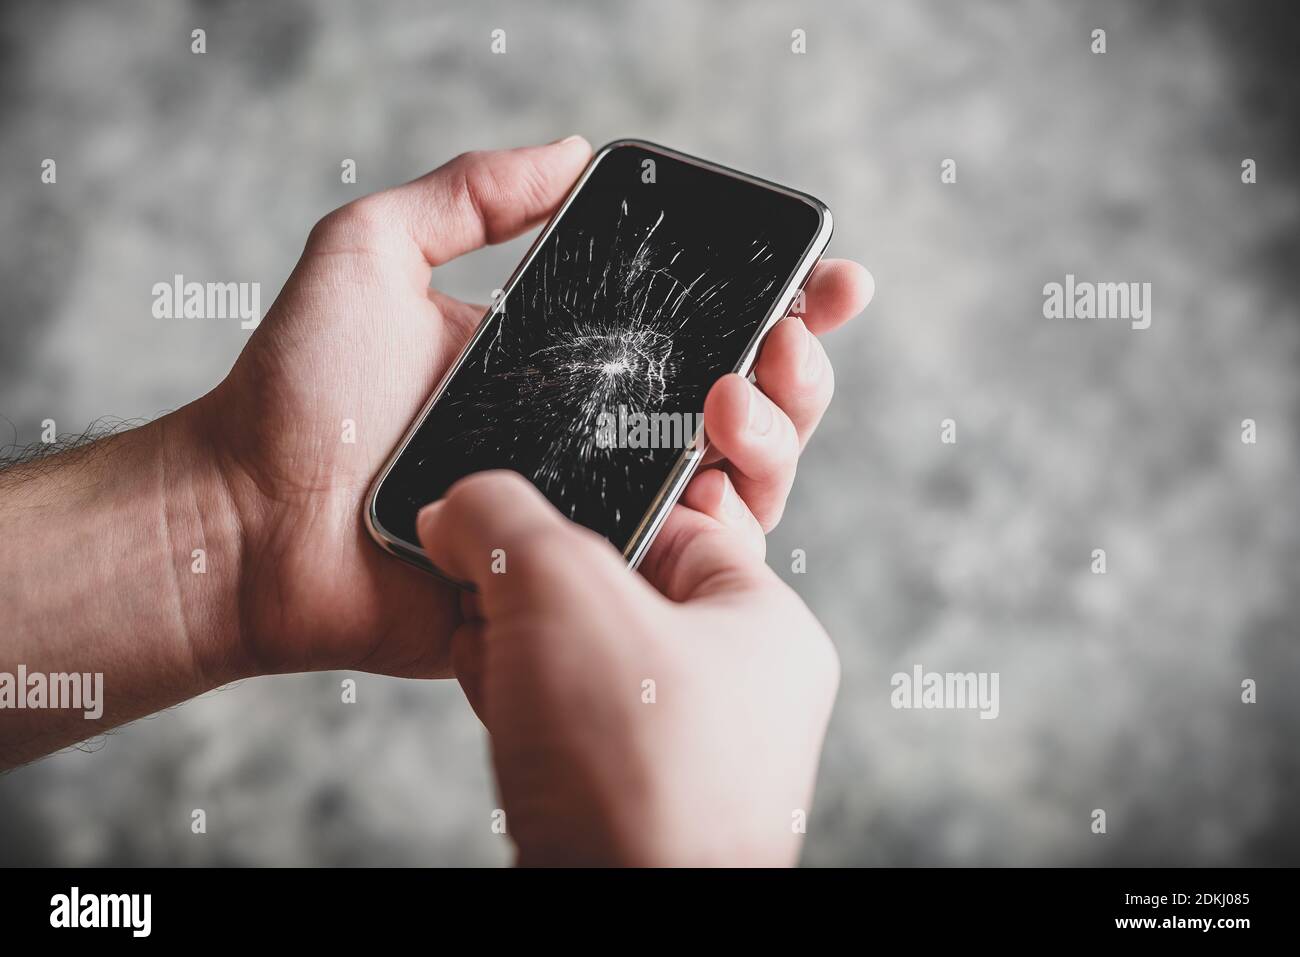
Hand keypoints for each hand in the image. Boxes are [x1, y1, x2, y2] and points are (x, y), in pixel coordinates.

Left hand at [188, 138, 871, 679]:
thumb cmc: (299, 392)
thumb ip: (468, 192)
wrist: (251, 524)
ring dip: (778, 436)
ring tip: (755, 392)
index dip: (772, 302)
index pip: (692, 328)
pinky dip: (726, 527)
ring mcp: (594, 514)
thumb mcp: (372, 251)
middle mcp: (595, 437)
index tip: (826, 277)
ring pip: (735, 486)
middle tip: (796, 334)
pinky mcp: (582, 586)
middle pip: (741, 408)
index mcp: (566, 364)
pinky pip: (681, 567)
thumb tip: (573, 149)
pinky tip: (726, 481)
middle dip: (798, 367)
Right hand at [418, 470, 838, 865]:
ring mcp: (688, 758)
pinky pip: (571, 730)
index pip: (677, 523)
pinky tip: (489, 698)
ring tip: (479, 640)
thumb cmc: (631, 766)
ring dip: (517, 643)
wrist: (615, 924)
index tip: (522, 511)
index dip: (591, 507)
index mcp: (766, 628)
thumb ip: (503, 517)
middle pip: (618, 595)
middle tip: (484, 579)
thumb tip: (455, 510)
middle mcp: (740, 695)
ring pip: (585, 664)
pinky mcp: (631, 808)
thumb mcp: (560, 588)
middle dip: (536, 585)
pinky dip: (522, 706)